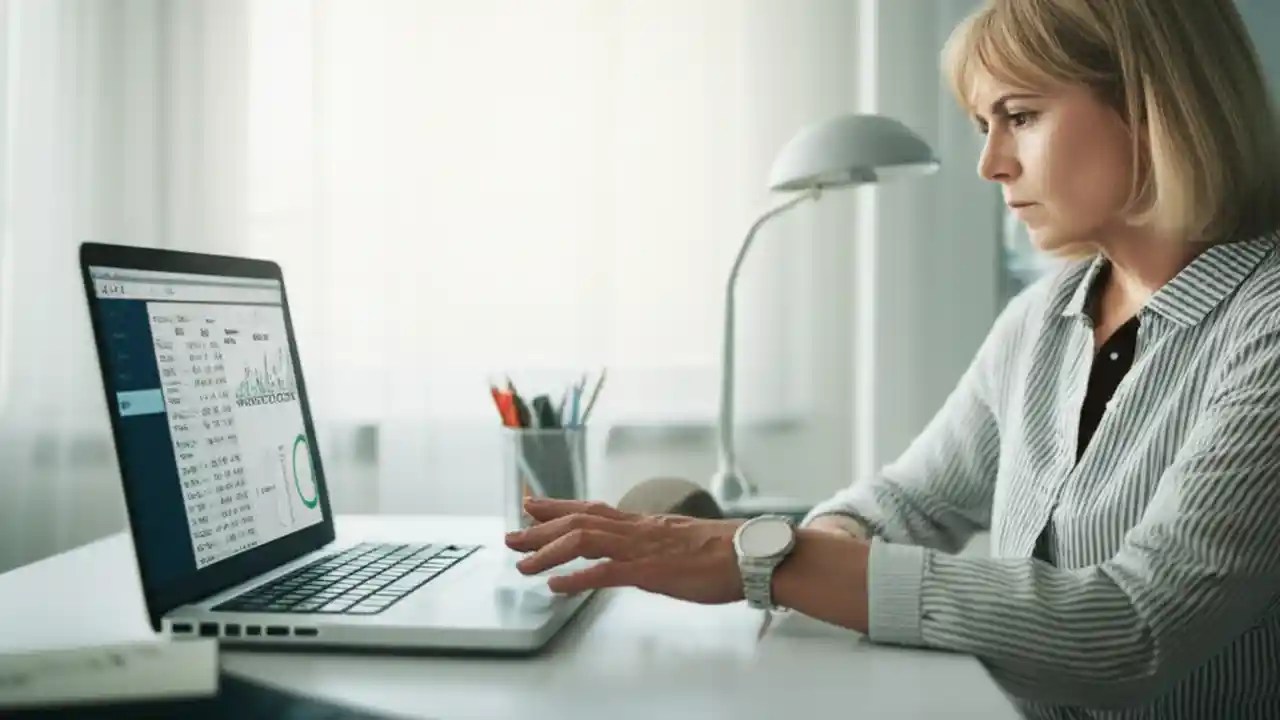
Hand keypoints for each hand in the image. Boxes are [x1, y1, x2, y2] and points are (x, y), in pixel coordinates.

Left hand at [504, 497, 745, 602]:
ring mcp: (641, 548)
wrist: (751, 555)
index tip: (532, 504)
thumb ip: (655, 545)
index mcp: (644, 523)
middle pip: (578, 520)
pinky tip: (556, 586)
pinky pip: (605, 572)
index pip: (592, 508)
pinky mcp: (650, 571)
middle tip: (511, 535)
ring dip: (548, 551)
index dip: (559, 506)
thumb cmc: (724, 552)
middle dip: (540, 528)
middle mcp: (636, 529)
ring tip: (523, 564)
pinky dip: (576, 579)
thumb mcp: (681, 542)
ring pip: (583, 540)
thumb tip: (642, 553)